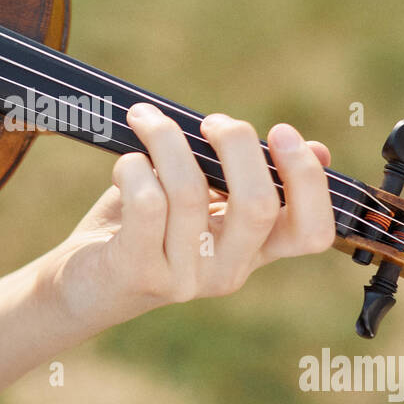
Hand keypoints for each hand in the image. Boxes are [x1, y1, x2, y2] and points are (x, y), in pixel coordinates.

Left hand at [46, 103, 334, 331]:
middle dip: (236, 144)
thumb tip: (319, 150)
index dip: (308, 181)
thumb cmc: (146, 229)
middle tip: (210, 121)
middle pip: (258, 205)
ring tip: (146, 120)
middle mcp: (226, 271)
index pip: (312, 233)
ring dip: (167, 140)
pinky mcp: (138, 270)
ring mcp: (184, 277)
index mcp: (252, 251)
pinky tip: (127, 160)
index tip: (282, 133)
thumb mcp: (204, 204)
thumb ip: (246, 179)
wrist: (84, 283)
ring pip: (190, 192)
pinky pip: (147, 204)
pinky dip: (136, 167)